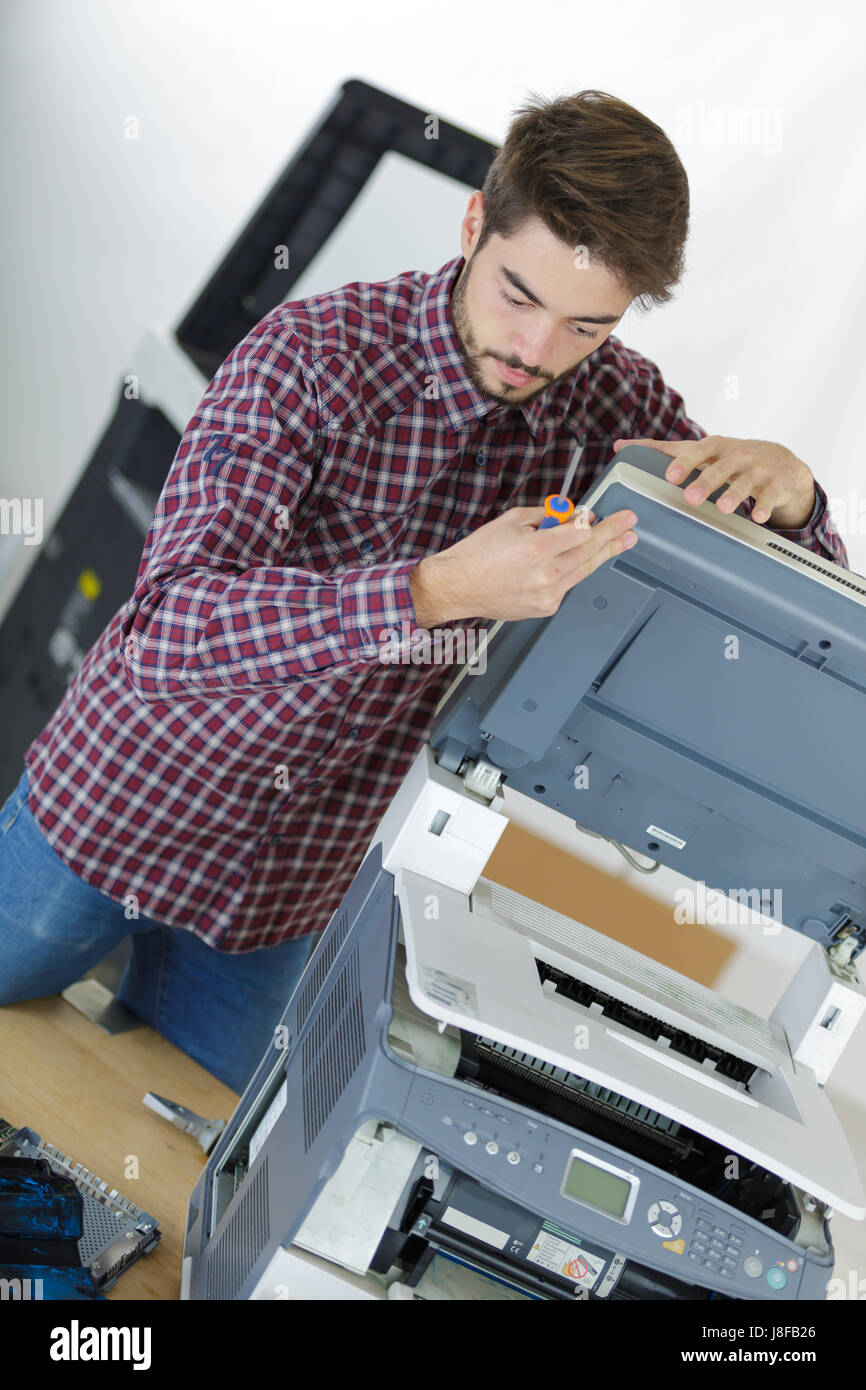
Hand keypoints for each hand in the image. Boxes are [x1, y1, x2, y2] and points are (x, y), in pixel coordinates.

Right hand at [409, 503, 638, 625]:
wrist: (456, 587)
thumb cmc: (477, 554)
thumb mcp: (512, 520)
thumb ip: (548, 516)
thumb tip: (573, 516)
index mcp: (537, 548)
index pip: (584, 533)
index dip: (606, 524)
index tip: (622, 517)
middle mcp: (545, 574)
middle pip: (591, 554)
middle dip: (614, 539)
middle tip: (631, 529)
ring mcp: (547, 595)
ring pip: (584, 571)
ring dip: (603, 556)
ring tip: (620, 544)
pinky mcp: (545, 608)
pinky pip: (567, 585)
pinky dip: (573, 571)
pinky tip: (575, 561)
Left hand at [612, 435, 814, 527]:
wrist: (779, 460)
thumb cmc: (730, 456)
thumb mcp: (699, 450)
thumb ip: (661, 450)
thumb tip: (620, 446)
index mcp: (714, 448)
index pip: (697, 451)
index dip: (684, 463)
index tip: (670, 476)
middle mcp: (736, 456)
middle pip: (720, 467)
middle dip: (706, 481)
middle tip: (690, 497)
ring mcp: (757, 470)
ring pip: (745, 482)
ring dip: (734, 494)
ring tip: (724, 508)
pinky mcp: (774, 485)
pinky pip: (770, 496)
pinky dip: (764, 506)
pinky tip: (758, 517)